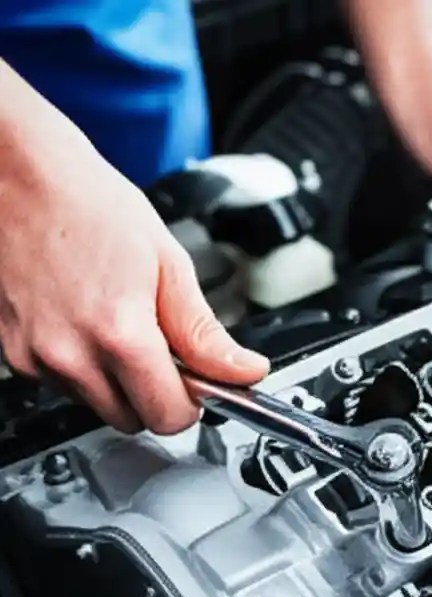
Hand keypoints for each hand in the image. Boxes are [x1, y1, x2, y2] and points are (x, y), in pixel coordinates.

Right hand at [0, 109, 268, 433]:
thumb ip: (205, 332)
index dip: (194, 400)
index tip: (202, 380)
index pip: (169, 416)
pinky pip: (64, 383)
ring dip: (119, 381)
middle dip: (158, 393)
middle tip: (165, 346)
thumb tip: (244, 372)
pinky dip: (85, 366)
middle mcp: (70, 355)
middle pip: (133, 419)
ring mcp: (34, 358)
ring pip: (98, 404)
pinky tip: (89, 320)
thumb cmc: (90, 206)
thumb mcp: (169, 264)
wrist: (21, 178)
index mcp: (120, 334)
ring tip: (123, 321)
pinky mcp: (13, 354)